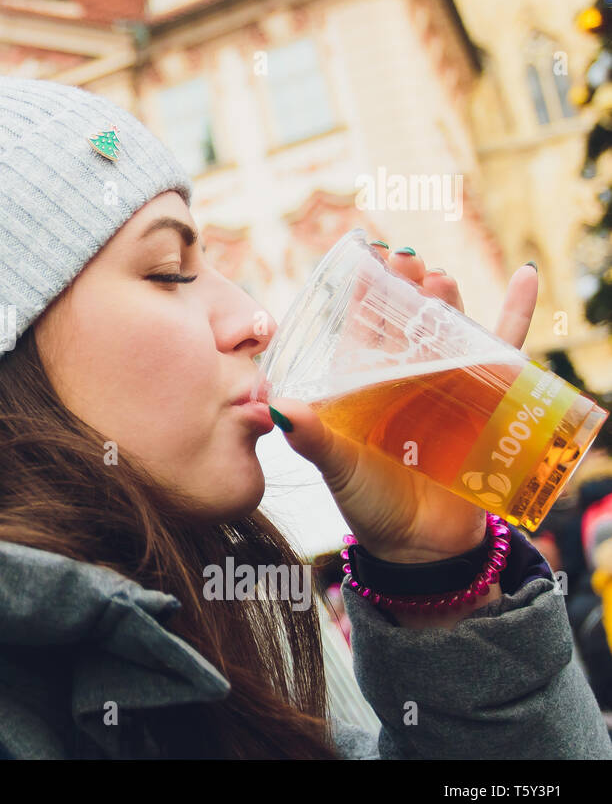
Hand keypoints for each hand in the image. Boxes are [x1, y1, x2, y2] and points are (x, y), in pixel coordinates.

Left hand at [268, 246, 538, 563]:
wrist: (420, 546)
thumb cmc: (368, 503)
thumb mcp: (336, 467)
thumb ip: (310, 437)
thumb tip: (278, 406)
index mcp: (361, 384)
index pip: (361, 326)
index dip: (363, 291)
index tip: (365, 256)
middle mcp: (402, 376)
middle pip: (407, 318)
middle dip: (405, 286)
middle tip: (404, 261)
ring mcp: (445, 384)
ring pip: (450, 325)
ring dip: (447, 297)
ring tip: (438, 278)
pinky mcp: (486, 398)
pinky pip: (505, 348)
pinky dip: (517, 310)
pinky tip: (526, 274)